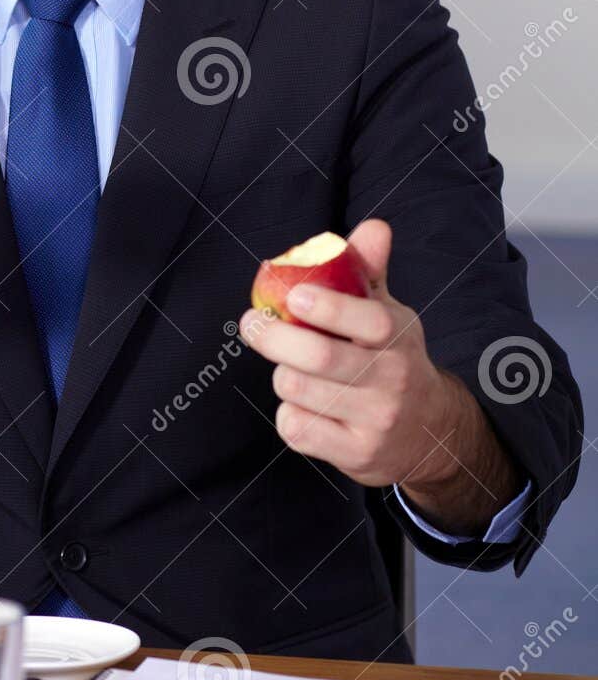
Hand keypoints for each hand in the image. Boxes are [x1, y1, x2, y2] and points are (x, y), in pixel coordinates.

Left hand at [238, 218, 454, 488]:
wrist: (426, 433)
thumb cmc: (391, 360)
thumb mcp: (389, 315)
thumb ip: (372, 270)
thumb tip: (373, 226)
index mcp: (400, 338)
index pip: (371, 321)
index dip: (329, 308)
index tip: (293, 297)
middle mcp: (393, 380)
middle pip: (321, 358)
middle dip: (275, 339)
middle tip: (252, 324)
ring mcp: (376, 421)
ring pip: (300, 391)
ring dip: (282, 375)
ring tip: (289, 368)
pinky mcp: (356, 453)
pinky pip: (298, 428)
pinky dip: (288, 413)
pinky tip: (303, 405)